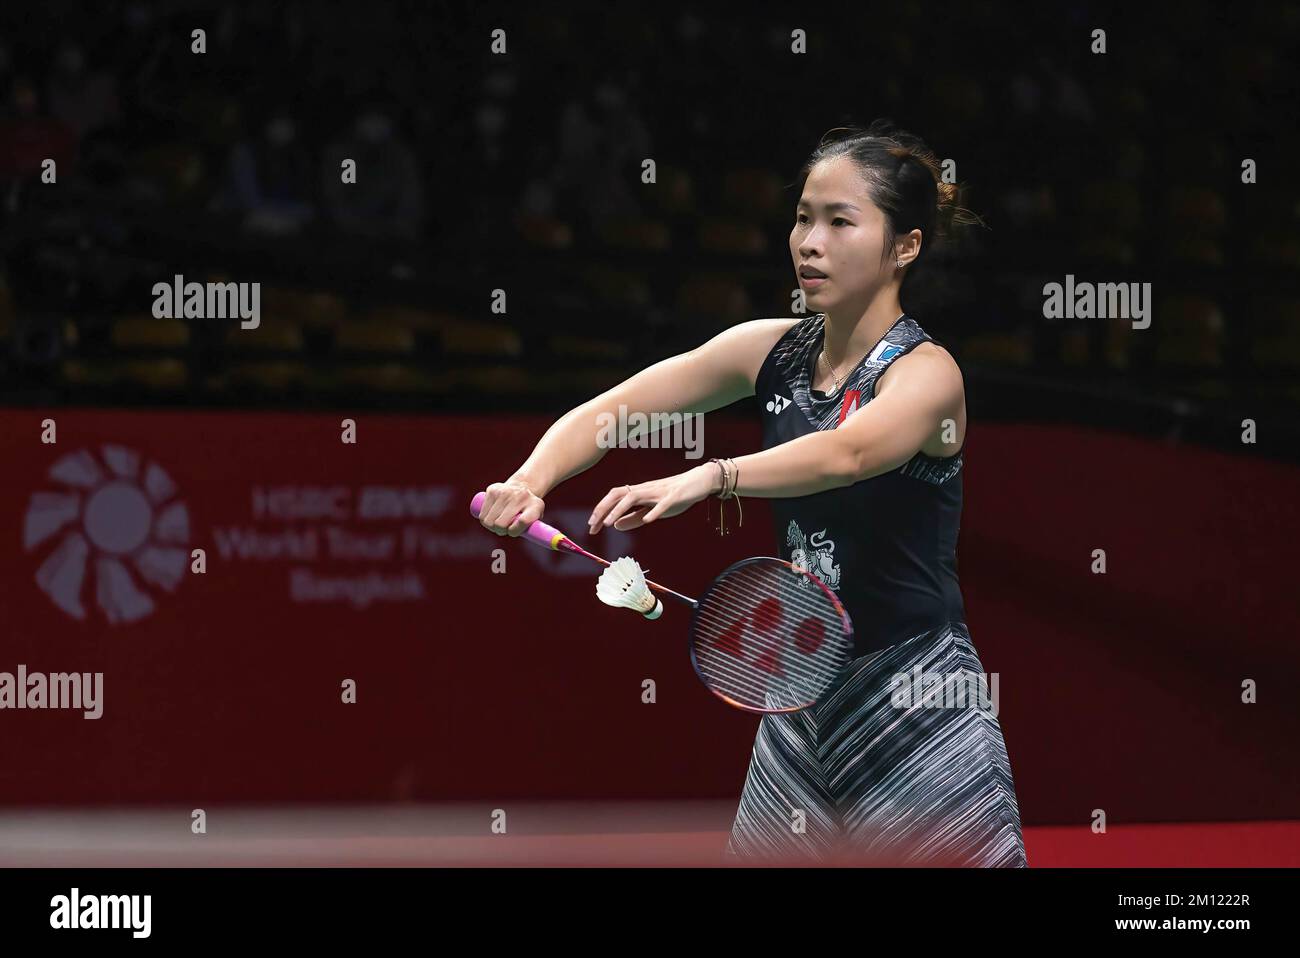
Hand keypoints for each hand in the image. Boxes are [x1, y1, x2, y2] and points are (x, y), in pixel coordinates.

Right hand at [479, 476, 544, 535]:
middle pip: (501, 523)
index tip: (512, 532)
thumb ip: (536, 531)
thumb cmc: (529, 508)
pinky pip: (483, 514)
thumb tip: (546, 544)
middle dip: (500, 531)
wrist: (522, 486)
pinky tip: (490, 518)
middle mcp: (520, 496)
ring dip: (491, 527)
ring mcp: (505, 492)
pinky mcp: (492, 490)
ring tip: (497, 524)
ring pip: (489, 521)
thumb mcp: (537, 517)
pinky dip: (484, 520)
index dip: (514, 531)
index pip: (523, 521)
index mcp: (535, 505)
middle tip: (504, 530)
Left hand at [588, 464, 717, 533]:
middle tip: (593, 525)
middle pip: (618, 494)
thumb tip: (615, 526)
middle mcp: (645, 489)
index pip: (614, 499)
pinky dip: (655, 511)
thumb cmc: (674, 496)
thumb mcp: (651, 509)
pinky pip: (663, 503)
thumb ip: (634, 518)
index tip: (591, 527)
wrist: (699, 481)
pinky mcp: (674, 496)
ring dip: (620, 509)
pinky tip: (649, 520)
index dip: (600, 511)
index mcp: (639, 493)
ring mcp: (659, 492)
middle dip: (603, 508)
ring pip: (634, 497)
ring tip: (609, 523)